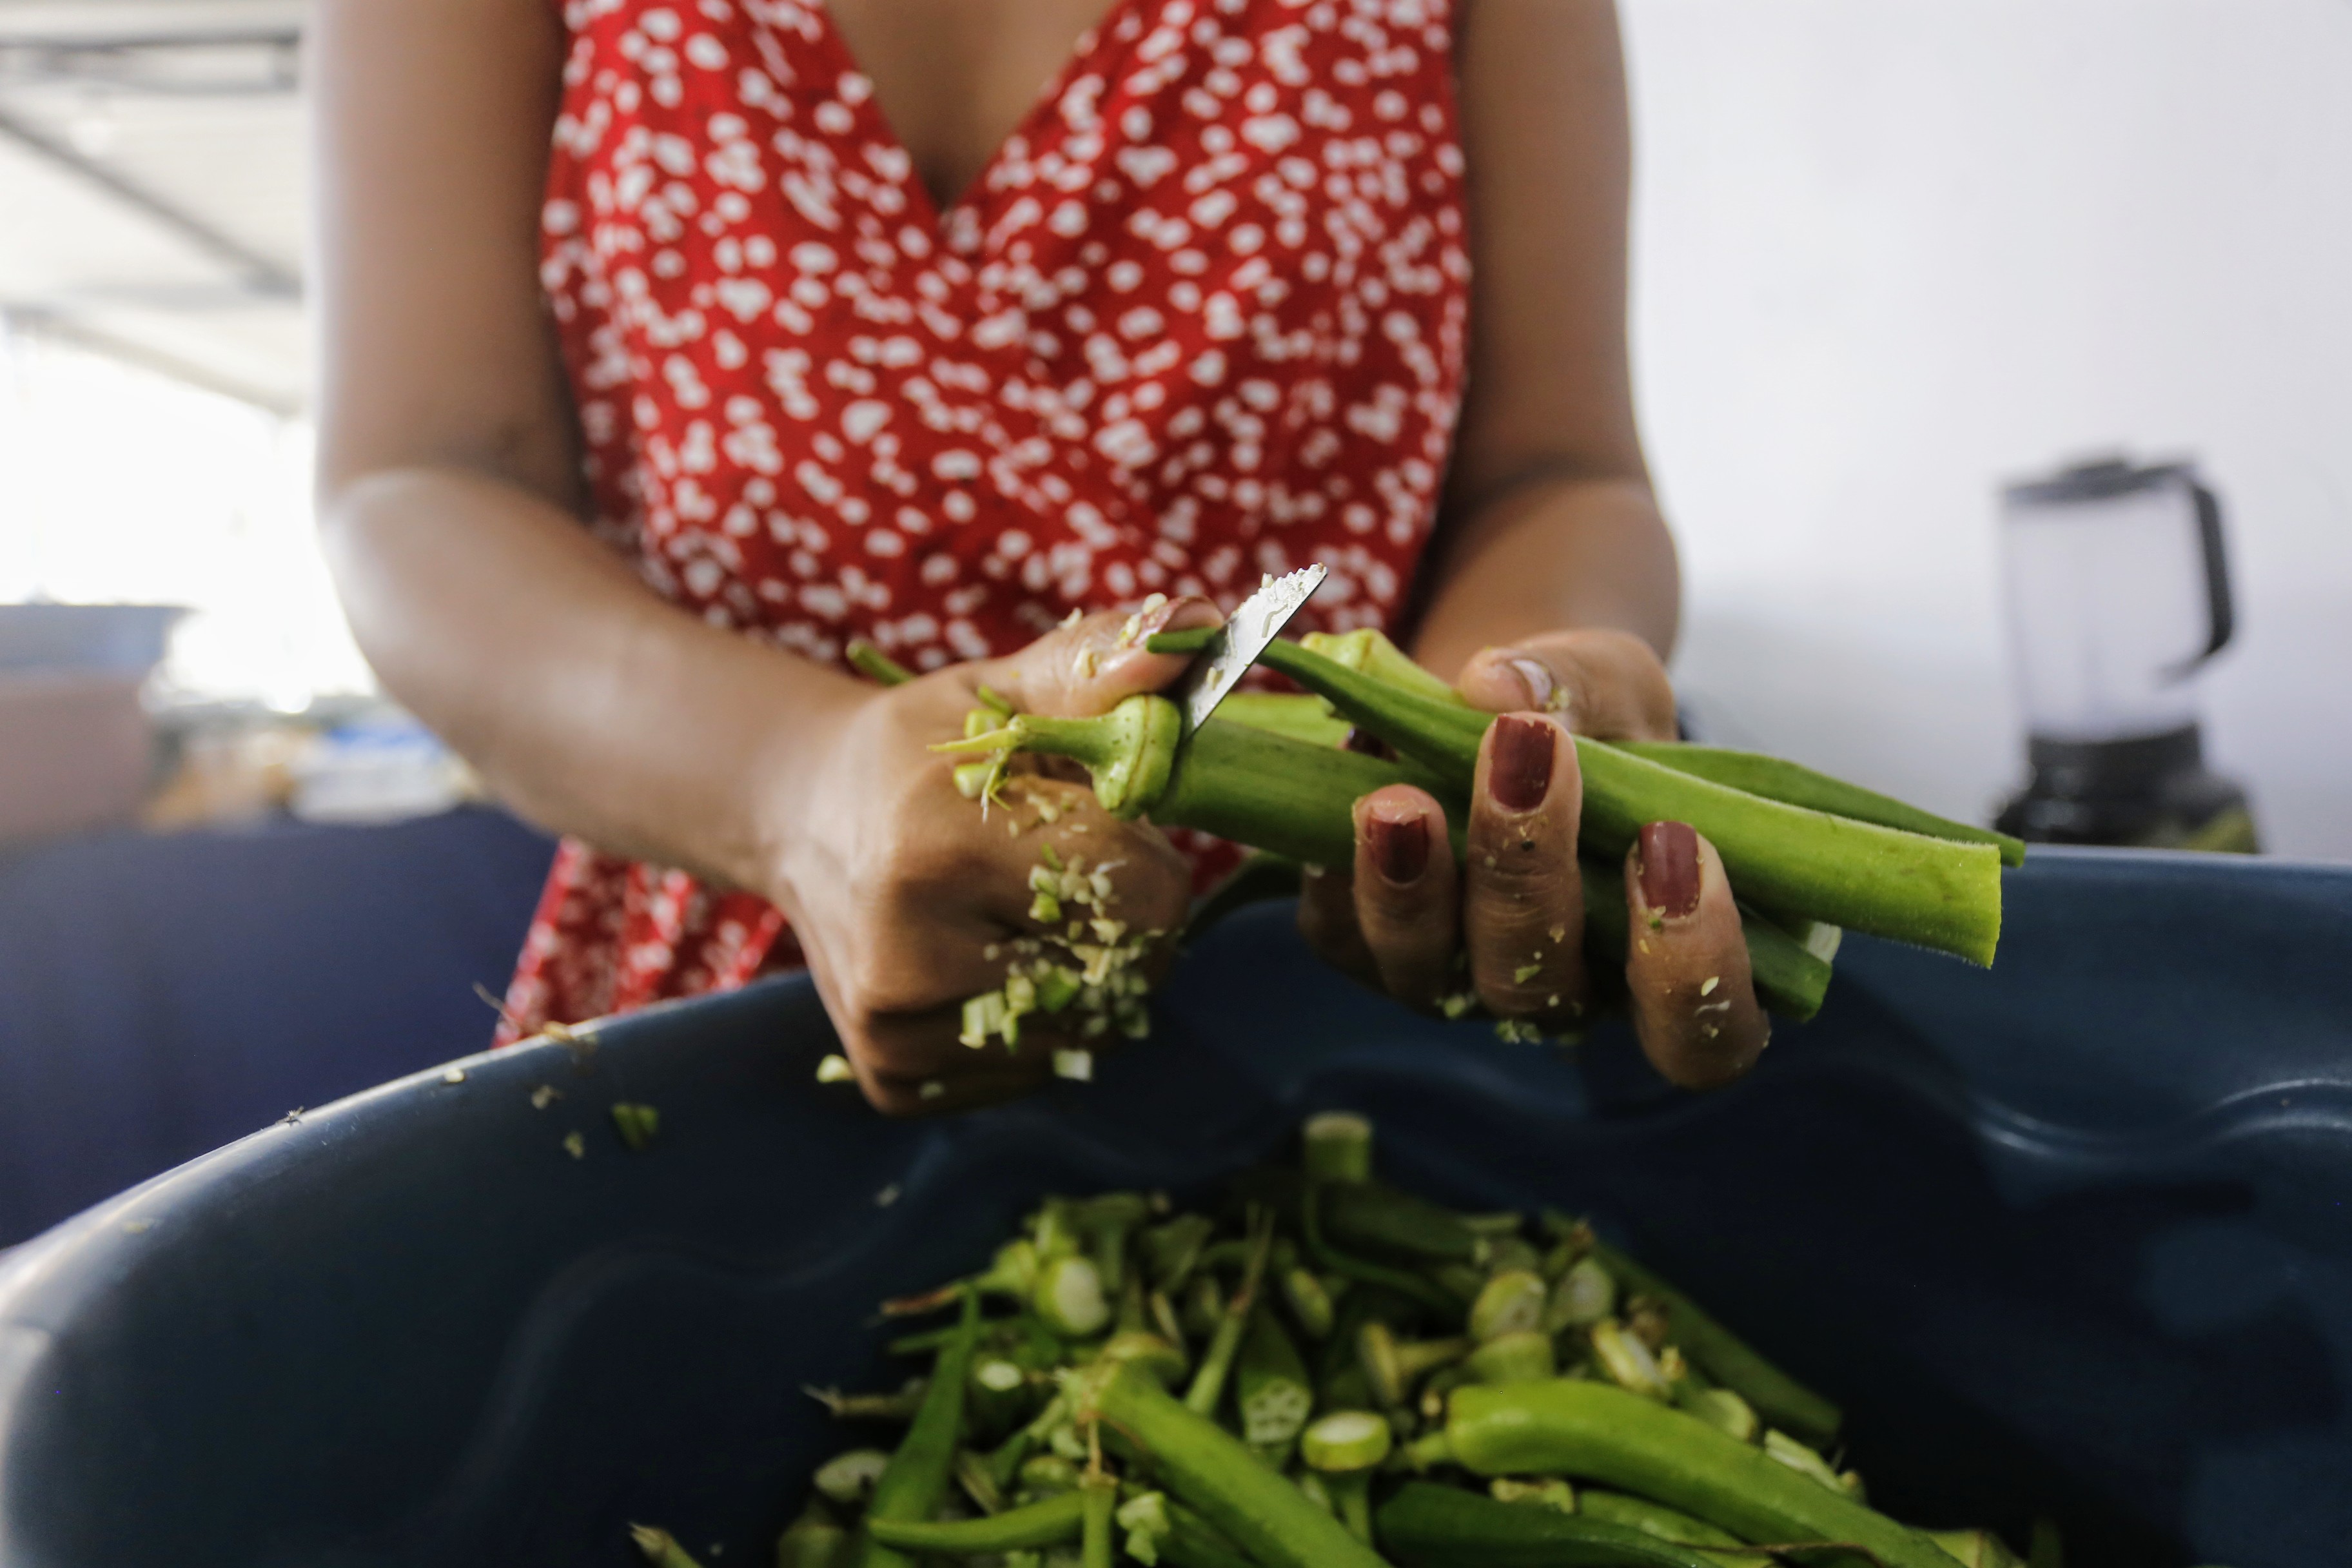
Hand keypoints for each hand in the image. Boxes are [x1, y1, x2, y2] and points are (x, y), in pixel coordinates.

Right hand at [770, 599, 1219, 1113]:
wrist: (800, 817)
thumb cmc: (921, 751)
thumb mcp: (1005, 695)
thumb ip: (1107, 666)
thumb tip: (1208, 621)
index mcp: (941, 845)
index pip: (1145, 898)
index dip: (1151, 862)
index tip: (1105, 829)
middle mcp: (908, 950)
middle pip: (1121, 973)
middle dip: (1123, 923)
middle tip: (1067, 875)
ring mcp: (896, 1027)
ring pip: (1083, 1030)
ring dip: (1085, 978)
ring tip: (1023, 915)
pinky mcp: (892, 1077)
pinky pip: (1030, 1071)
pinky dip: (1036, 1024)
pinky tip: (987, 962)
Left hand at [1298, 628, 1769, 1087]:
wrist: (1500, 708)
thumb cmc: (1594, 719)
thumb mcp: (1614, 685)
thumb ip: (1579, 689)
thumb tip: (1500, 686)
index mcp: (1658, 962)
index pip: (1702, 1035)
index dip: (1693, 964)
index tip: (1674, 843)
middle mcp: (1555, 993)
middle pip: (1543, 993)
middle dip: (1530, 877)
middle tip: (1533, 760)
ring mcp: (1453, 979)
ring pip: (1428, 975)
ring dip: (1412, 890)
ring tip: (1404, 799)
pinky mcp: (1364, 946)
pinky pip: (1339, 930)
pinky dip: (1337, 860)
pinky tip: (1353, 762)